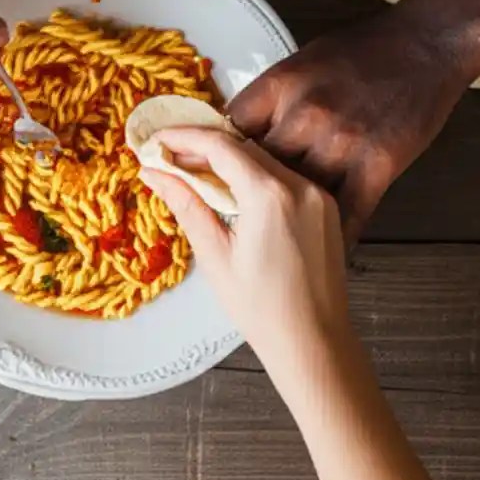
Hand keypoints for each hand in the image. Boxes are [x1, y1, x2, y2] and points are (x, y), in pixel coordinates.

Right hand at [138, 128, 349, 354]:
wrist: (315, 342)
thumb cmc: (262, 309)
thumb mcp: (215, 256)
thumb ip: (186, 205)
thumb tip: (153, 173)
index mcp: (270, 195)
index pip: (220, 145)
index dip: (183, 138)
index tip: (156, 141)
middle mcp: (300, 186)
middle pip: (244, 147)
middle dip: (203, 147)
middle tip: (168, 158)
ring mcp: (318, 195)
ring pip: (265, 159)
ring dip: (229, 161)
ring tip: (195, 175)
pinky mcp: (326, 207)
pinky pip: (285, 177)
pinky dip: (255, 176)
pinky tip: (232, 192)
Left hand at [226, 13, 464, 242]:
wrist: (427, 44)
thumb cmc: (362, 50)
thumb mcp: (301, 62)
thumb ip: (269, 100)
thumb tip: (236, 131)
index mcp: (280, 86)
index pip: (230, 130)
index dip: (216, 153)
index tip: (211, 169)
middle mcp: (305, 115)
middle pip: (256, 167)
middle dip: (245, 189)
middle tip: (236, 211)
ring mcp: (342, 144)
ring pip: (297, 194)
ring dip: (287, 215)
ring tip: (272, 237)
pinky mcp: (377, 166)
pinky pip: (347, 213)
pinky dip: (333, 234)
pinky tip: (320, 250)